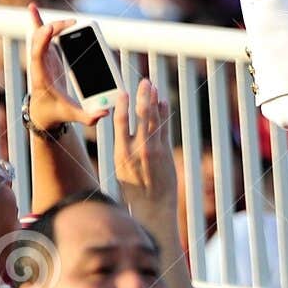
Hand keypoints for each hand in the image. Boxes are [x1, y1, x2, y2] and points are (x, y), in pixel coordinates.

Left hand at [27, 4, 108, 130]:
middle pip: (40, 41)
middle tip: (73, 24)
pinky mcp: (45, 55)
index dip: (41, 40)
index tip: (50, 28)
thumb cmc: (56, 113)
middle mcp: (38, 64)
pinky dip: (36, 20)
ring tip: (71, 22)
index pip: (36, 55)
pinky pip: (39, 35)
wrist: (42, 113)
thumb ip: (87, 117)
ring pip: (41, 35)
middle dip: (55, 29)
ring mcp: (41, 58)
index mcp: (41, 77)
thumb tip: (105, 113)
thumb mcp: (71, 116)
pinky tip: (32, 8)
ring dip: (54, 25)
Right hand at [113, 78, 175, 210]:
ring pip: (154, 119)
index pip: (120, 122)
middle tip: (145, 81)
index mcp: (121, 153)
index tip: (123, 92)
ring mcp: (154, 149)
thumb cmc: (134, 188)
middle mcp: (138, 149)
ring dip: (155, 100)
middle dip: (143, 96)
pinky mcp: (166, 152)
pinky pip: (165, 127)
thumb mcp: (121, 167)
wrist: (152, 206)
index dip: (123, 104)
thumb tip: (123, 125)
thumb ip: (123, 146)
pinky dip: (164, 113)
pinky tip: (163, 102)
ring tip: (154, 87)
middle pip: (141, 115)